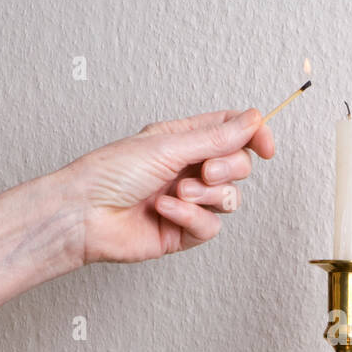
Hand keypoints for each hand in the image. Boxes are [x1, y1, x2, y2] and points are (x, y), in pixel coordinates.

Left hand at [57, 108, 275, 264]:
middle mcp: (188, 168)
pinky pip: (211, 226)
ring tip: (178, 193)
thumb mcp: (169, 146)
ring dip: (207, 195)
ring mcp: (187, 201)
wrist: (84, 214)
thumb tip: (253, 119)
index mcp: (183, 139)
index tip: (266, 147)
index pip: (232, 130)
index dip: (254, 135)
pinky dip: (191, 218)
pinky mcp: (182, 232)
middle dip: (228, 169)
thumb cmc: (110, 173)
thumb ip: (216, 137)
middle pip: (238, 165)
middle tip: (204, 171)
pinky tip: (166, 211)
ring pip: (229, 199)